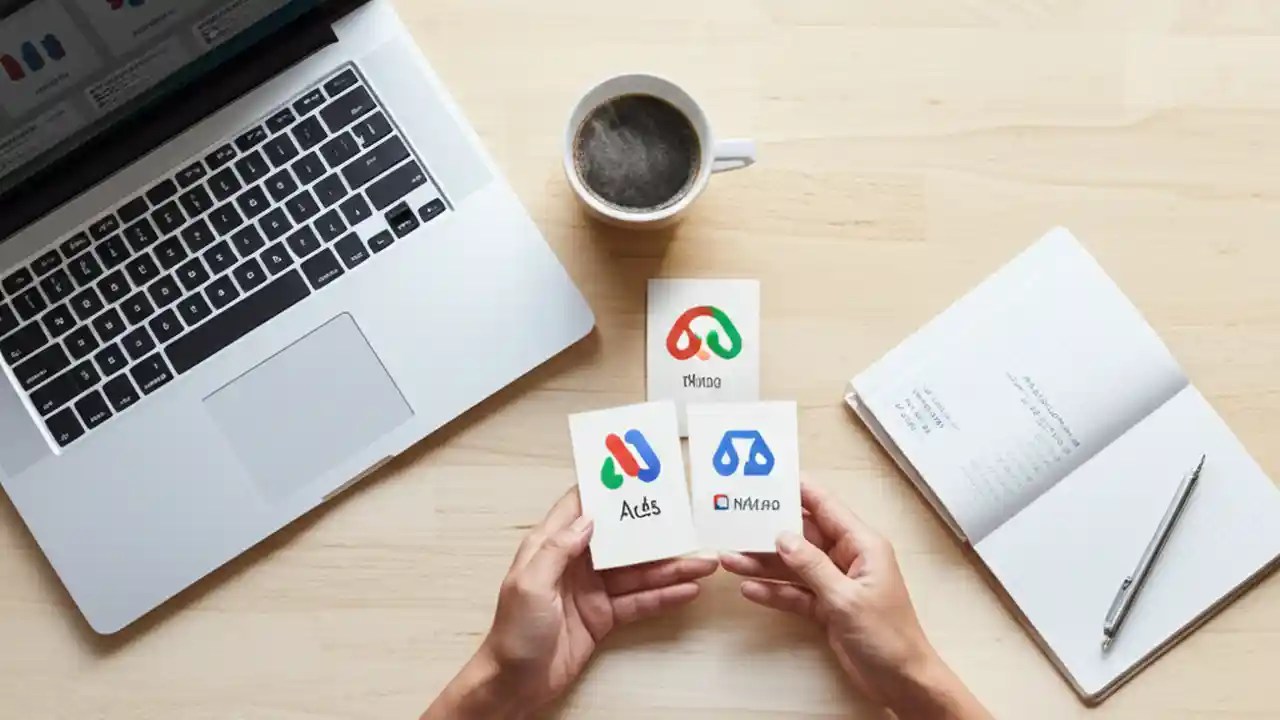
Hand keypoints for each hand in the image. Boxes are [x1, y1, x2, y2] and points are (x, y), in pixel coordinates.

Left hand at [423, 488, 718, 719]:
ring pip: (638, 573)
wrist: (514, 683)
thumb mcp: (529, 584)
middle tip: (688, 526)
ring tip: (703, 564)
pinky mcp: (604, 616)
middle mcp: (575, 564)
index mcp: (550, 547)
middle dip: (655, 534)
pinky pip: (638, 601)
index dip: (607, 491)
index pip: (580, 508)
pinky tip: (686, 591)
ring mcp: (592, 590)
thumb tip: (588, 518)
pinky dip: (663, 597)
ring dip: (670, 569)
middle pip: (622, 541)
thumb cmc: (512, 634)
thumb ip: (558, 549)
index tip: (636, 476)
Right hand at [721, 482, 990, 719]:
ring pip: (793, 566)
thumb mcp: (846, 598)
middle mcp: (848, 558)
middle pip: (802, 536)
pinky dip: (774, 591)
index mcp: (863, 545)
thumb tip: (782, 537)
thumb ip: (812, 566)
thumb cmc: (888, 636)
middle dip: (769, 530)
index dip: (798, 490)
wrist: (901, 681)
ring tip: (730, 559)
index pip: (826, 507)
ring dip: (764, 563)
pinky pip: (795, 592)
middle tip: (736, 521)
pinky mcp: (827, 607)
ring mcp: (835, 583)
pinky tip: (749, 588)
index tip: (769, 477)